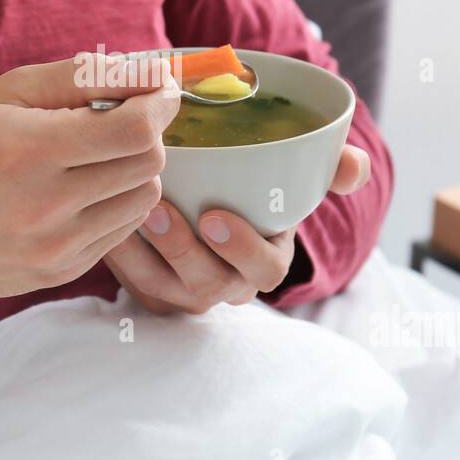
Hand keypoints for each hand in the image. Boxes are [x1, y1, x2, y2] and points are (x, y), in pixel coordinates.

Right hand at [0, 55, 178, 329]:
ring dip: (134, 169)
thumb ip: (80, 77)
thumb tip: (151, 72)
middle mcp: (47, 207)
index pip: (136, 129)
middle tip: (122, 118)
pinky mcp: (60, 273)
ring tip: (97, 155)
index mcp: (30, 152)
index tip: (159, 89)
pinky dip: (116, 203)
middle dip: (148, 132)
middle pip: (149, 163)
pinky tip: (81, 189)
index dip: (160, 102)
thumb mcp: (4, 94)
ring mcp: (55, 248)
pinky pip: (121, 231)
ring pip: (143, 199)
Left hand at [104, 144, 371, 314]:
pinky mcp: (147, 293)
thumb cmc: (249, 185)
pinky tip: (104, 219)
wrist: (201, 195)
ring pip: (163, 287)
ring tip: (128, 210)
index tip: (215, 215)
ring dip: (145, 251)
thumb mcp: (290, 175)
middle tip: (160, 206)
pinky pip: (129, 284)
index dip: (242, 248)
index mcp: (266, 257)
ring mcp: (184, 293)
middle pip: (209, 282)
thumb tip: (355, 167)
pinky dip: (117, 254)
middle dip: (183, 248)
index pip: (266, 268)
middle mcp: (226, 284)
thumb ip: (329, 167)